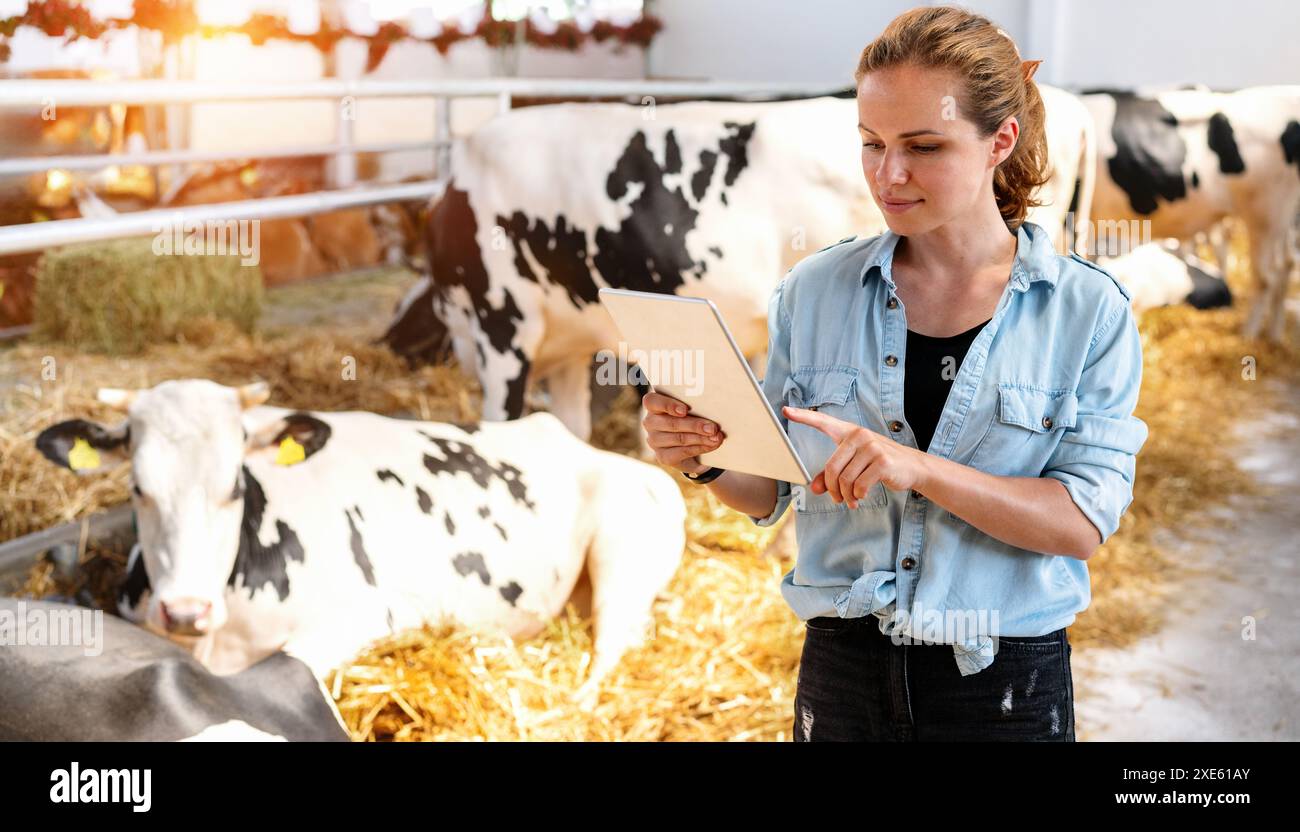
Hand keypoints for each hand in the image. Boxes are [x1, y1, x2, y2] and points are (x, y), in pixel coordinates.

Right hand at [642, 392, 725, 474]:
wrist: (692, 444)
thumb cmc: (692, 417)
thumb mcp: (692, 407)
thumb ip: (696, 404)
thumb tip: (712, 404)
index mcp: (654, 405)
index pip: (651, 401)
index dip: (667, 405)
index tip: (685, 410)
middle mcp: (650, 422)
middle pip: (670, 423)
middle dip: (694, 425)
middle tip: (713, 428)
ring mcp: (655, 441)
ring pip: (679, 438)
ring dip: (701, 438)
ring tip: (716, 437)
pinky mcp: (663, 456)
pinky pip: (683, 452)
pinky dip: (700, 448)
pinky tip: (711, 445)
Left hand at [782, 405, 926, 506]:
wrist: (911, 467)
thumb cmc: (878, 464)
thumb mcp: (854, 466)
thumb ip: (831, 476)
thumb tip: (814, 489)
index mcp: (849, 432)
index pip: (823, 421)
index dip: (803, 417)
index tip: (785, 410)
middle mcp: (859, 435)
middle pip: (831, 469)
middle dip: (832, 489)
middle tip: (837, 499)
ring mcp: (872, 447)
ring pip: (845, 480)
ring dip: (846, 496)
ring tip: (852, 500)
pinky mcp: (882, 462)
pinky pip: (860, 486)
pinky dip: (858, 496)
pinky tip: (862, 497)